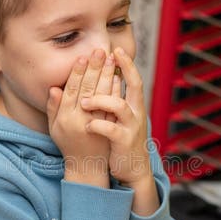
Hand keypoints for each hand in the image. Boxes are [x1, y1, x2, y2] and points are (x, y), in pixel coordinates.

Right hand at [47, 49, 117, 186]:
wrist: (87, 166)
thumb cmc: (68, 145)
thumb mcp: (54, 128)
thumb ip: (53, 108)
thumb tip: (53, 88)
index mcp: (65, 118)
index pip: (71, 90)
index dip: (77, 73)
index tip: (83, 57)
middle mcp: (80, 121)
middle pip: (88, 89)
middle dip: (95, 69)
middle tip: (100, 51)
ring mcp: (96, 125)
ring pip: (102, 96)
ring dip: (107, 75)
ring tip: (112, 59)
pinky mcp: (109, 128)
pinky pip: (113, 106)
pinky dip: (116, 91)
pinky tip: (118, 77)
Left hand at [79, 48, 159, 214]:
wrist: (132, 170)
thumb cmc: (121, 143)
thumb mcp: (117, 120)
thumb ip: (112, 102)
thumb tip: (107, 80)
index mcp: (133, 106)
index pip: (133, 80)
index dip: (127, 64)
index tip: (116, 49)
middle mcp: (136, 113)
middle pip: (135, 85)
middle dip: (123, 69)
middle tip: (107, 55)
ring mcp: (132, 127)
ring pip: (120, 107)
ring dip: (101, 100)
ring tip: (83, 101)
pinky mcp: (124, 142)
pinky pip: (112, 130)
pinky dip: (99, 125)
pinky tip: (88, 124)